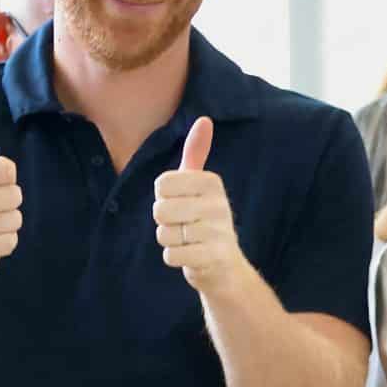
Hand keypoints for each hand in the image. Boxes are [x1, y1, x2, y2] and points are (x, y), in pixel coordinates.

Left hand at [153, 117, 245, 297]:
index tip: (182, 203)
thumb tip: (204, 119)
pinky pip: (170, 254)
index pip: (161, 184)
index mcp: (212, 182)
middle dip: (165, 222)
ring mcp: (217, 232)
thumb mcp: (201, 185)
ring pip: (163, 233)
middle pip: (160, 209)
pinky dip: (174, 257)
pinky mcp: (212, 257)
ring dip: (170, 240)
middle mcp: (218, 204)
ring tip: (189, 240)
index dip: (164, 198)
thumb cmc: (205, 220)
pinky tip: (190, 255)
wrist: (226, 266)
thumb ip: (197, 154)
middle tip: (184, 226)